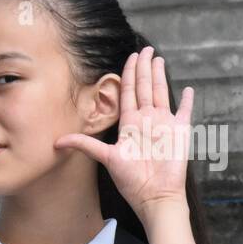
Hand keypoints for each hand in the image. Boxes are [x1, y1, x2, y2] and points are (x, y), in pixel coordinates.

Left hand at [54, 46, 193, 219]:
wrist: (154, 194)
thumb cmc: (131, 179)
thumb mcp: (106, 158)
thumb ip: (84, 145)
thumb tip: (55, 143)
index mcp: (130, 124)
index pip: (129, 92)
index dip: (129, 74)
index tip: (129, 57)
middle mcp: (146, 120)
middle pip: (145, 87)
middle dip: (144, 67)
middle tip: (144, 48)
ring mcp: (164, 124)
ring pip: (161, 93)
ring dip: (159, 76)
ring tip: (158, 58)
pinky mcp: (180, 132)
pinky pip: (184, 112)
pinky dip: (186, 101)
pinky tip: (187, 89)